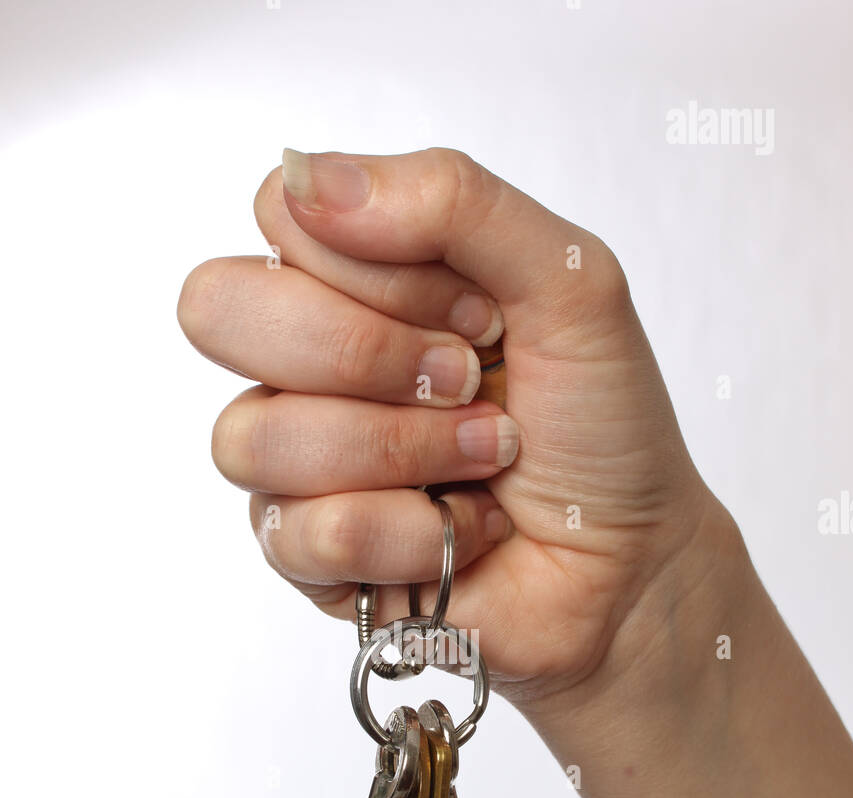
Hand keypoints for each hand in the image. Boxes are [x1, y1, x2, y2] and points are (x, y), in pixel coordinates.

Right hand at [178, 147, 729, 708]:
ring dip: (401, 448)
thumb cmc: (602, 426)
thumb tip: (308, 181)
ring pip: (255, 435)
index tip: (483, 312)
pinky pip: (309, 532)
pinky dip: (414, 532)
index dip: (379, 265)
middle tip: (466, 381)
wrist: (633, 560)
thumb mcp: (570, 281)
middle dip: (365, 352)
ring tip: (482, 462)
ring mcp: (297, 464)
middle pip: (219, 311)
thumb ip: (453, 200)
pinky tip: (461, 531)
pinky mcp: (308, 556)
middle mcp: (308, 366)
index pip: (278, 217)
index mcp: (357, 280)